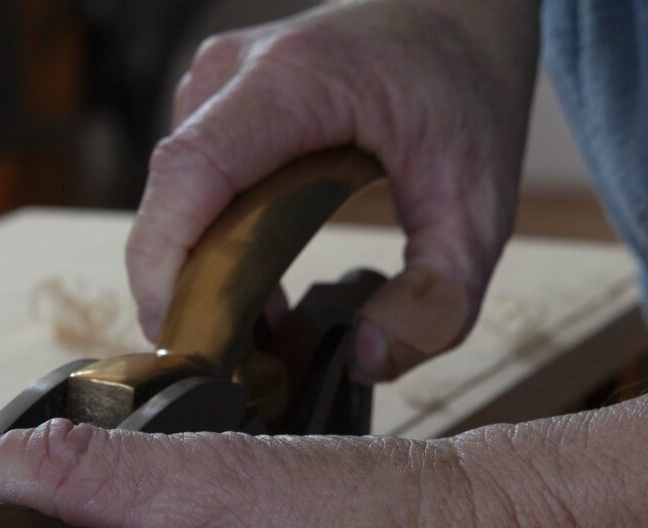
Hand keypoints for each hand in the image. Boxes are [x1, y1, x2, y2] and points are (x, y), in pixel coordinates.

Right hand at [131, 0, 540, 381]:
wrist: (457, 10)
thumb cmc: (466, 90)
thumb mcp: (481, 203)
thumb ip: (438, 298)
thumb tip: (362, 360)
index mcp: (295, 81)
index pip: (190, 173)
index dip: (166, 264)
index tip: (182, 340)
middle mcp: (234, 73)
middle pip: (173, 201)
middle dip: (186, 295)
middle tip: (228, 372)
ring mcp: (214, 85)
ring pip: (175, 203)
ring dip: (200, 274)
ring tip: (250, 339)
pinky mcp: (213, 104)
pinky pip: (190, 190)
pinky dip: (211, 248)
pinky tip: (253, 294)